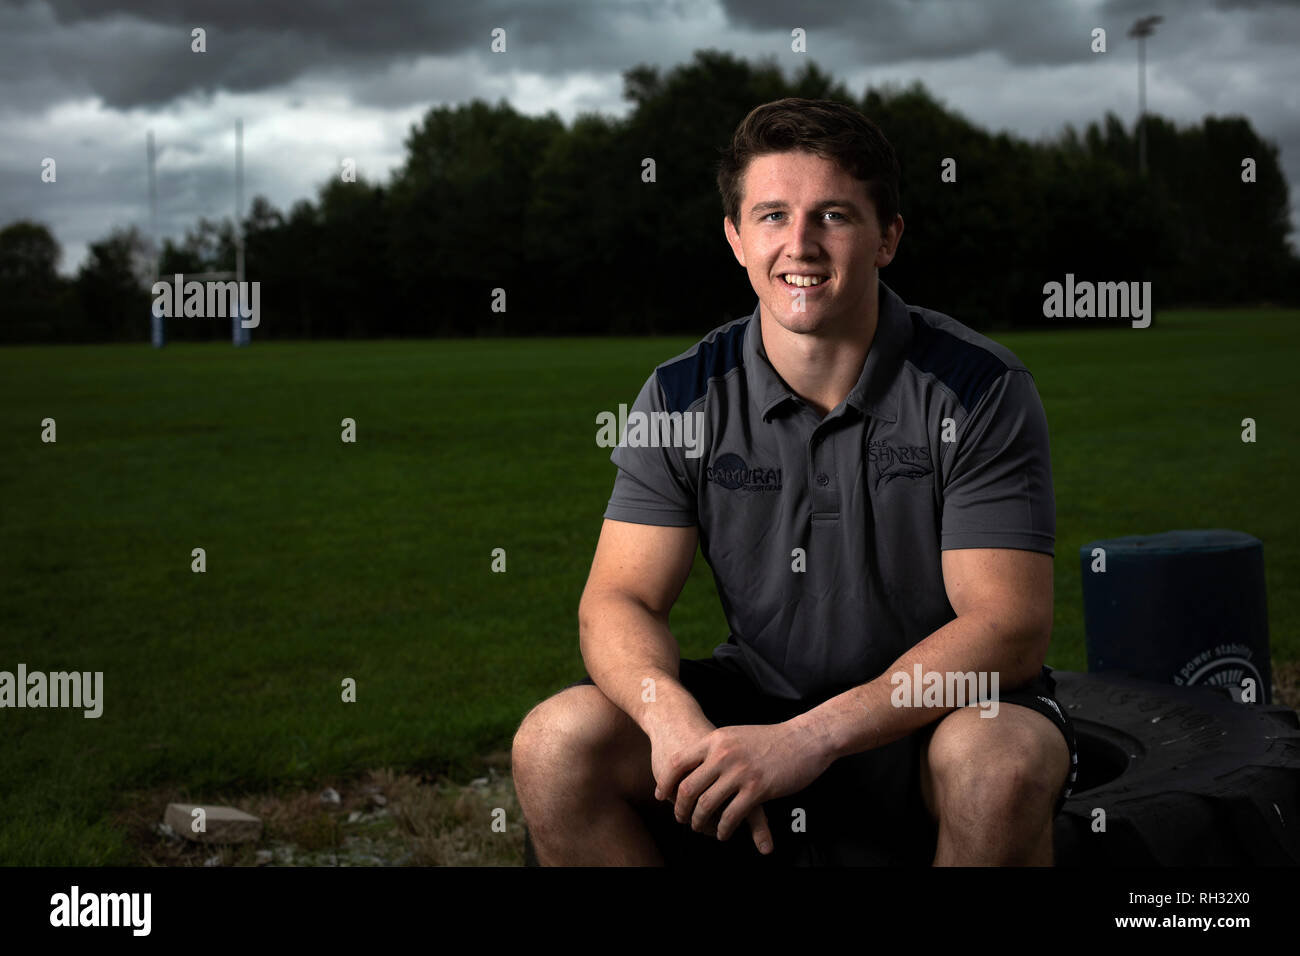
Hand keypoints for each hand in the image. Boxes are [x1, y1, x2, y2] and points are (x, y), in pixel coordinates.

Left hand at [645, 711, 771, 852]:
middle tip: (681, 819)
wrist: (804, 738)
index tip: (661, 796)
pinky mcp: (757, 789)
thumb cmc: (771, 739)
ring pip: (706, 804)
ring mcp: (739, 772)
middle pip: (688, 788)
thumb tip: (697, 763)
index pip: (678, 763)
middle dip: (681, 809)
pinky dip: (723, 829)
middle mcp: (723, 754)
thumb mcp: (735, 735)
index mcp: (715, 740)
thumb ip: (716, 747)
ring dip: (700, 822)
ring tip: (701, 828)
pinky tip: (724, 833)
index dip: (666, 782)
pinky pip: (731, 816)